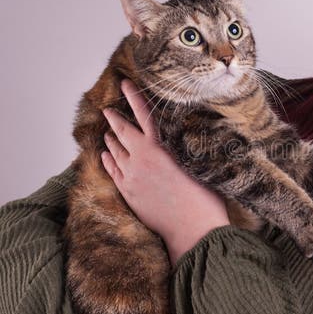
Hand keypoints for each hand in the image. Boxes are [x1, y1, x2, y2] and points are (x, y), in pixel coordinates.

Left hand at [101, 78, 229, 263]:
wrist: (193, 229)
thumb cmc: (204, 199)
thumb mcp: (199, 165)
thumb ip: (184, 148)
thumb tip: (185, 136)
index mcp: (162, 148)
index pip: (144, 115)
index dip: (133, 97)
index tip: (124, 83)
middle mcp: (142, 158)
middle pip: (122, 131)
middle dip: (114, 119)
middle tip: (108, 110)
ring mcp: (132, 176)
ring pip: (115, 151)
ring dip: (111, 139)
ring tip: (108, 133)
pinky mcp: (128, 192)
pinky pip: (112, 170)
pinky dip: (108, 159)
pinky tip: (107, 155)